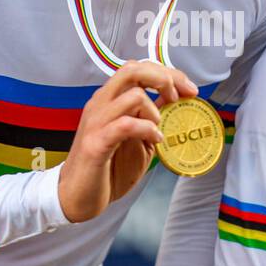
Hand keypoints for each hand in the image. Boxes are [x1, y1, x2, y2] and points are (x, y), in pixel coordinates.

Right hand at [58, 60, 197, 222]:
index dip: (168, 73)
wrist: (76, 197)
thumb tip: (176, 104)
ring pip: (133, 95)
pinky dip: (147, 130)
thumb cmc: (105, 170)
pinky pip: (126, 125)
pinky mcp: (96, 143)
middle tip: (177, 98)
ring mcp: (96, 122)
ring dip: (155, 112)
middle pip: (133, 70)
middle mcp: (100, 105)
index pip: (138, 68)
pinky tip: (154, 140)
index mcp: (109, 100)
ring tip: (157, 129)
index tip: (189, 89)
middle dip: (164, 79)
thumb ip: (151, 118)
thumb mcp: (136, 139)